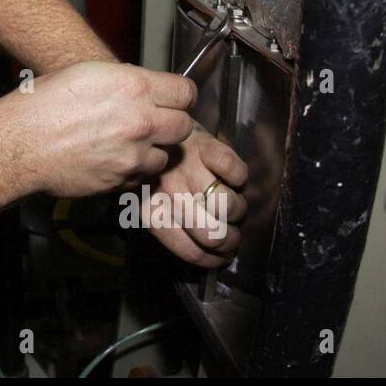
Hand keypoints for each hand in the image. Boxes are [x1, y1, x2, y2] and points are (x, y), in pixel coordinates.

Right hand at [0, 60, 197, 199]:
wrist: (18, 144)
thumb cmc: (42, 106)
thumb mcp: (87, 75)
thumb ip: (125, 81)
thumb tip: (144, 88)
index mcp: (133, 87)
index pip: (186, 92)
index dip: (180, 97)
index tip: (174, 100)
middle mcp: (140, 120)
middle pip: (184, 126)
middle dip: (172, 124)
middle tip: (154, 123)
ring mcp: (133, 154)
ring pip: (166, 155)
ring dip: (153, 150)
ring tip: (126, 144)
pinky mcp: (121, 180)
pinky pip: (142, 176)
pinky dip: (133, 171)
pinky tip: (111, 159)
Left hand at [141, 124, 248, 266]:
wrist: (151, 126)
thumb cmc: (153, 169)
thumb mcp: (146, 201)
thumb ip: (171, 227)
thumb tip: (208, 253)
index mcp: (152, 211)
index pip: (189, 250)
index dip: (214, 259)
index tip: (223, 257)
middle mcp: (171, 192)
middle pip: (213, 234)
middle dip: (230, 241)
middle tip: (233, 236)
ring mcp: (189, 168)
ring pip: (229, 206)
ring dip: (237, 211)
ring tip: (231, 207)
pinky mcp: (207, 146)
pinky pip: (236, 171)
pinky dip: (239, 177)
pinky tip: (230, 179)